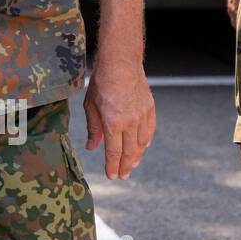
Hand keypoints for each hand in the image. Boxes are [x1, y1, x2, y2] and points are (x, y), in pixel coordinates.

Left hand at [84, 58, 155, 179]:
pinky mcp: (150, 109)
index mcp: (113, 123)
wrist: (121, 63)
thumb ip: (94, 128)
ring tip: (131, 165)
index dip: (112, 166)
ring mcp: (142, 116)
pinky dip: (145, 141)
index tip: (112, 176)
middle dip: (125, 166)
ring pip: (141, 143)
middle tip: (122, 175)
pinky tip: (142, 147)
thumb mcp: (91, 105)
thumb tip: (92, 147)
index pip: (113, 152)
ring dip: (136, 156)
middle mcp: (130, 122)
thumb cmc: (102, 82)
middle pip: (129, 151)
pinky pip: (149, 131)